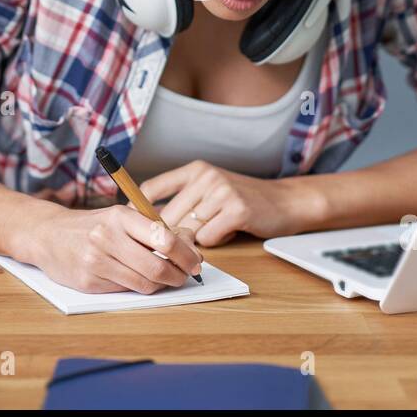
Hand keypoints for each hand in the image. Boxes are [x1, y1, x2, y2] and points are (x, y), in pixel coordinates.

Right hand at [28, 204, 203, 293]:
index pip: (164, 238)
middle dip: (178, 275)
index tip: (196, 262)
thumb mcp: (120, 217)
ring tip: (165, 278)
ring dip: (161, 285)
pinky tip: (138, 279)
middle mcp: (107, 237)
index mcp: (120, 216)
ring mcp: (96, 262)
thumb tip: (189, 243)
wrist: (48, 235)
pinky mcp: (88, 282)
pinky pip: (126, 290)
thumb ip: (152, 228)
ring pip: (144, 283)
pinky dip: (139, 287)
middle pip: (157, 267)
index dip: (186, 254)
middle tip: (185, 276)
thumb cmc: (92, 225)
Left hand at [138, 160, 312, 245]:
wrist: (285, 201)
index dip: (137, 211)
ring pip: (188, 230)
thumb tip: (146, 222)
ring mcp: (222, 192)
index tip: (131, 228)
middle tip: (170, 247)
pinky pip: (209, 238)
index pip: (151, 188)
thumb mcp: (210, 189)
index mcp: (195, 169)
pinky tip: (228, 232)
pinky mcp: (237, 210)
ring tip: (210, 233)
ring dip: (195, 240)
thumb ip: (183, 199)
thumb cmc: (243, 199)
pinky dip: (215, 242)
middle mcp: (206, 177)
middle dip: (167, 236)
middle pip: (168, 215)